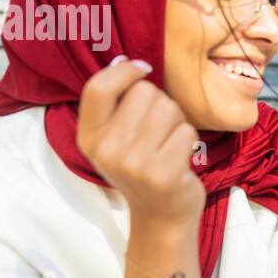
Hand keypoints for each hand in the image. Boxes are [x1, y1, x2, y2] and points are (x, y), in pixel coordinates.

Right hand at [76, 56, 205, 226]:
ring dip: (177, 120)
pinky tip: (180, 158)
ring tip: (169, 142)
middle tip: (159, 129)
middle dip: (160, 102)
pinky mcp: (162, 174)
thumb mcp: (115, 140)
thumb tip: (125, 61)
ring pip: (168, 108)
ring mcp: (133, 164)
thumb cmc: (142, 168)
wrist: (160, 216)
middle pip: (143, 92)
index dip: (124, 71)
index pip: (98, 88)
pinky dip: (189, 139)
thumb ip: (116, 105)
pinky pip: (186, 131)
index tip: (142, 69)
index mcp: (89, 138)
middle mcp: (106, 150)